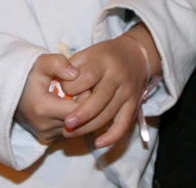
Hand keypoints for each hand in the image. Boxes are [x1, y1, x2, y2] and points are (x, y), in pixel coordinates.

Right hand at [14, 53, 79, 141]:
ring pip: (74, 127)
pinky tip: (67, 106)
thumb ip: (59, 64)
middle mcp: (44, 126)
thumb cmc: (29, 74)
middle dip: (84, 106)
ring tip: (75, 97)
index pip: (78, 109)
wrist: (10, 90)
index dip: (86, 97)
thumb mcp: (42, 62)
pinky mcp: (46, 138)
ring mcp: (45, 134)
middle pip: (78, 121)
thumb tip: (76, 74)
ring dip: (78, 114)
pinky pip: (67, 130)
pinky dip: (71, 119)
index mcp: (43, 108)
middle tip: (84, 90)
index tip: (86, 85)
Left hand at [59, 26, 159, 147]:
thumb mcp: (87, 53)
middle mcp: (118, 77)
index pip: (87, 77)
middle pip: (100, 98)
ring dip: (90, 127)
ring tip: (70, 133)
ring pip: (109, 114)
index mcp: (103, 61)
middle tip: (66, 124)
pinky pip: (124, 124)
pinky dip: (112, 136)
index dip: (72, 87)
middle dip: (82, 114)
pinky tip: (98, 143)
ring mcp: (127, 92)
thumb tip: (59, 86)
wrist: (136, 56)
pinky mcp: (135, 105)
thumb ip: (71, 68)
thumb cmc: (104, 56)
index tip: (62, 91)